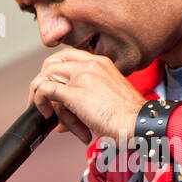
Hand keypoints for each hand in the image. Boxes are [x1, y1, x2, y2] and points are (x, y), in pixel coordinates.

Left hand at [27, 47, 146, 144]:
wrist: (141, 124)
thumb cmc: (131, 119)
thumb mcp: (108, 101)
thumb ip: (85, 104)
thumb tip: (65, 119)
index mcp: (102, 63)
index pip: (69, 58)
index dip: (57, 74)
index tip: (56, 92)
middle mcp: (91, 64)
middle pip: (53, 63)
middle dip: (44, 82)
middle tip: (45, 102)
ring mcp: (82, 76)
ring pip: (47, 78)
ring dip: (45, 99)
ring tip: (54, 118)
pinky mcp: (74, 92)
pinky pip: (44, 89)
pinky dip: (39, 102)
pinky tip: (47, 116)